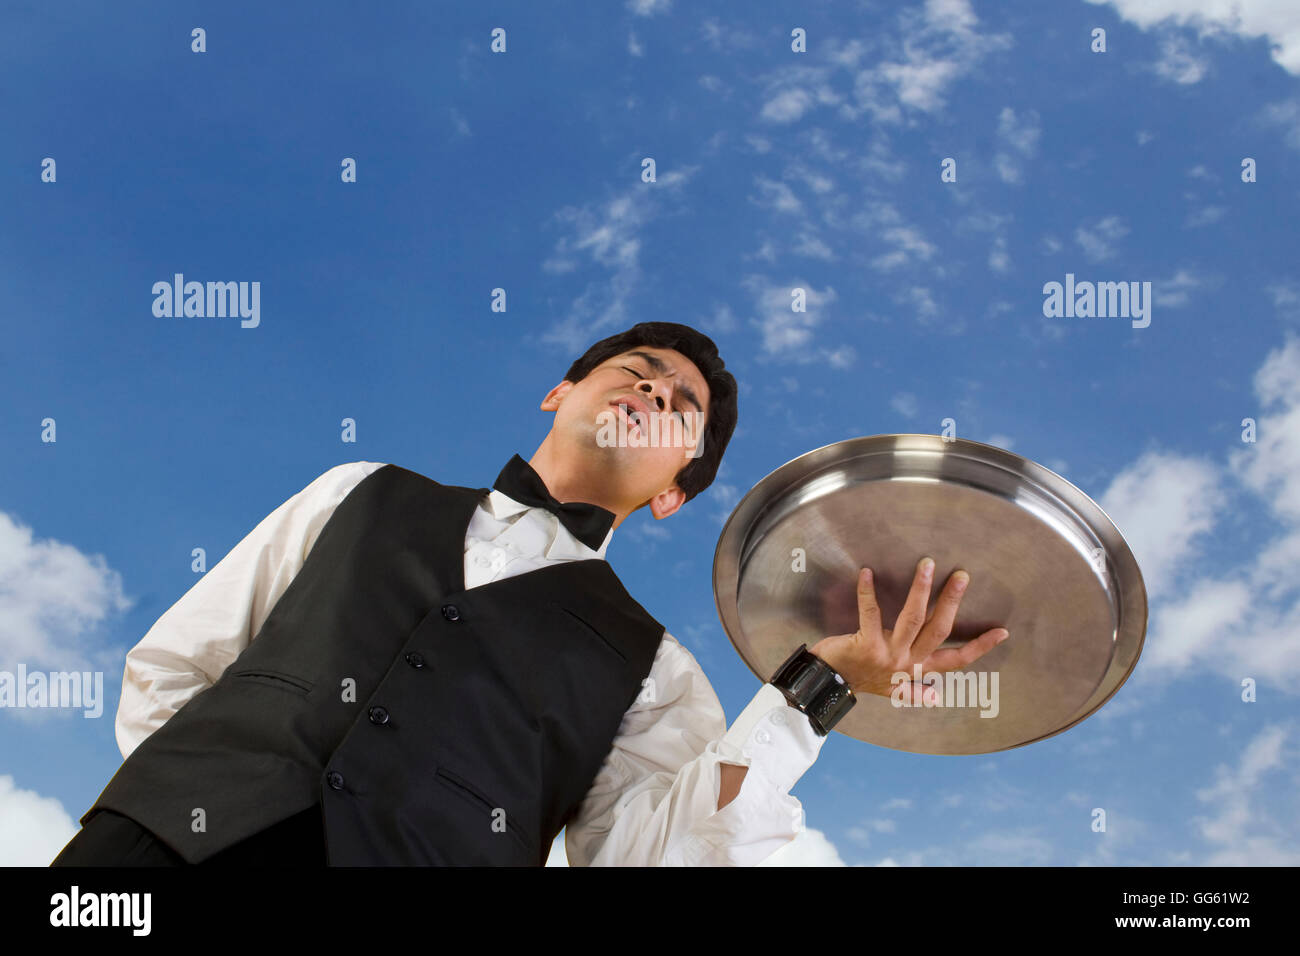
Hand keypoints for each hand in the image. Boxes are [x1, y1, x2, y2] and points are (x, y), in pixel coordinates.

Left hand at [809, 557, 1008, 704]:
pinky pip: (869, 613)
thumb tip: (938, 698)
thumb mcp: (891, 690)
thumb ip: (914, 691)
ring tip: (927, 565)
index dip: (980, 647)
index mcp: (917, 669)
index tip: (1002, 632)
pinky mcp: (865, 644)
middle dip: (951, 602)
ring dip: (921, 591)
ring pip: (912, 619)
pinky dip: (867, 592)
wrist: (828, 684)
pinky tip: (867, 572)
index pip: (956, 660)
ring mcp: (887, 653)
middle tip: (962, 576)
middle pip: (937, 630)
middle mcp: (907, 662)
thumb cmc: (861, 678)